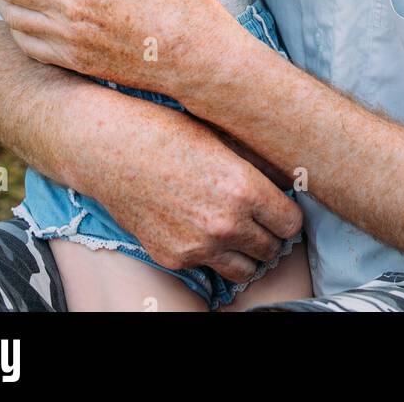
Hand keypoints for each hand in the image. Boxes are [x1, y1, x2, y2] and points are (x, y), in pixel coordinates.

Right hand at [71, 85, 301, 281]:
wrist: (112, 150)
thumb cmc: (167, 132)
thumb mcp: (222, 137)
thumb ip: (259, 163)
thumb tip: (290, 179)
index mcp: (243, 188)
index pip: (291, 223)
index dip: (287, 213)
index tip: (279, 206)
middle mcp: (225, 224)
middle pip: (272, 249)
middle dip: (270, 234)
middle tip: (259, 218)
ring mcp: (198, 247)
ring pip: (245, 271)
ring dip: (246, 253)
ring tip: (237, 230)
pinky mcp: (174, 258)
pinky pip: (209, 268)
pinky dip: (213, 255)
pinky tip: (202, 228)